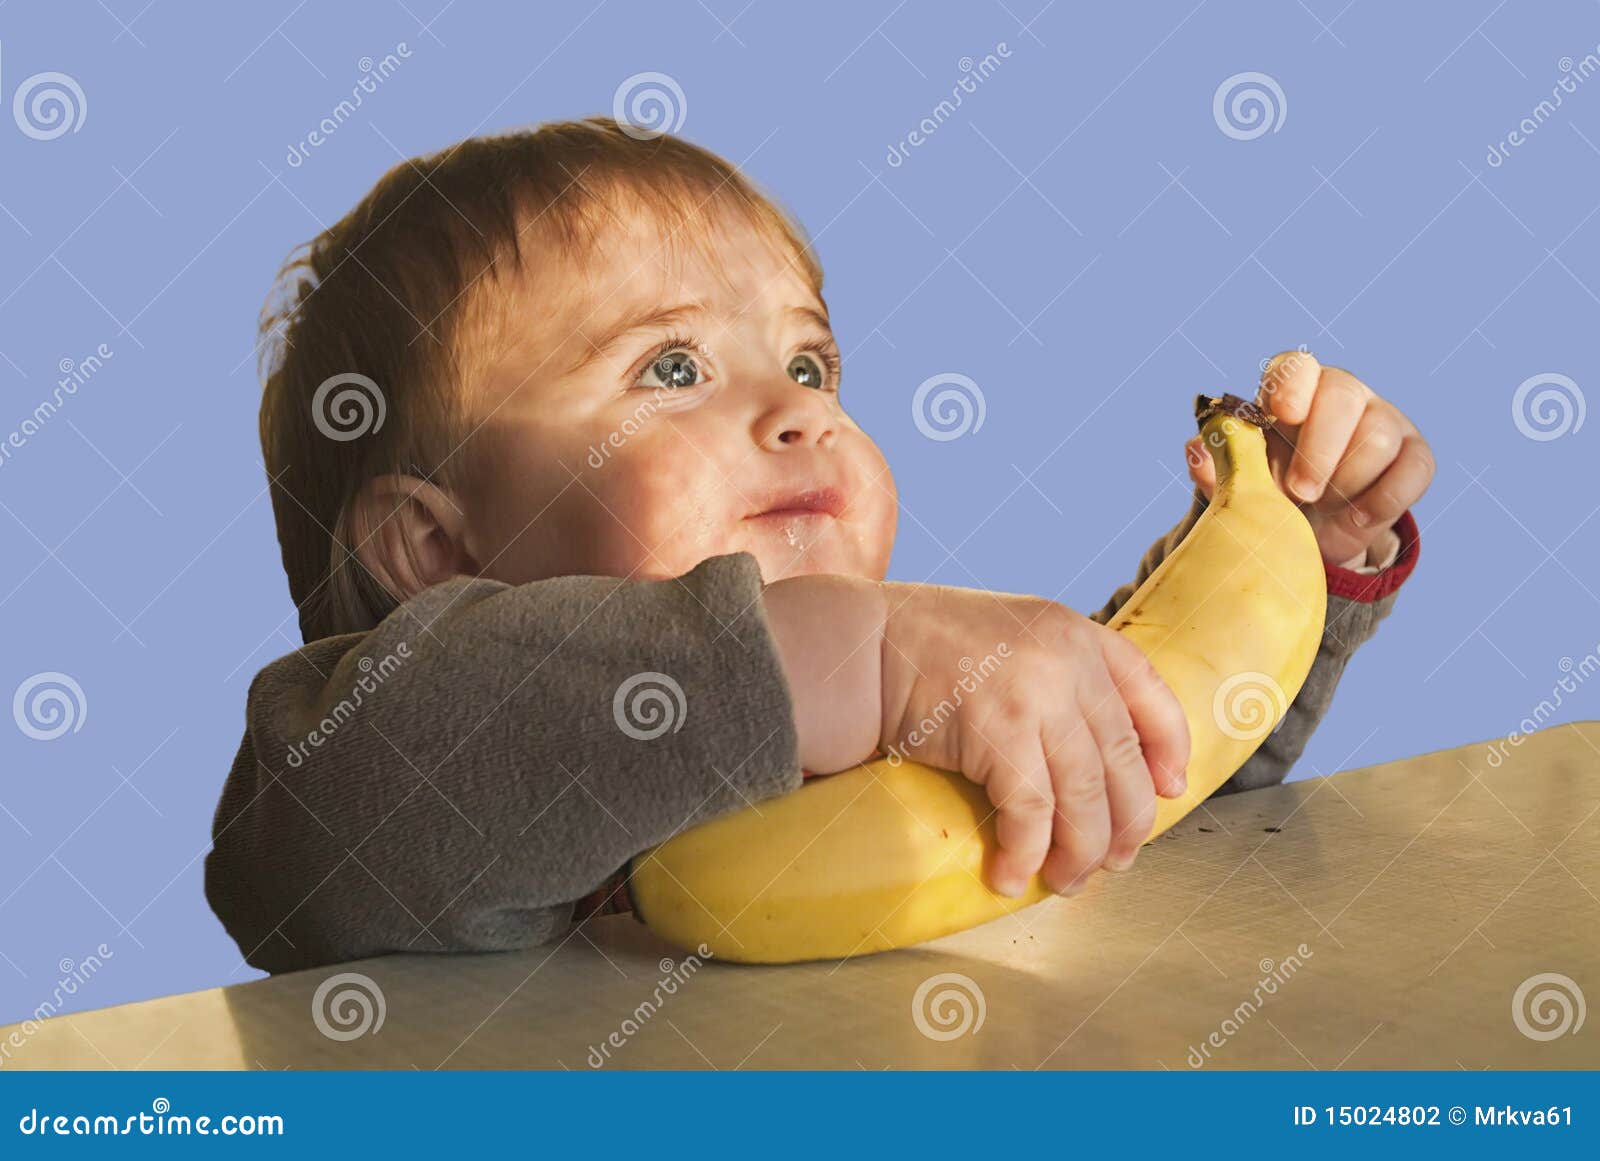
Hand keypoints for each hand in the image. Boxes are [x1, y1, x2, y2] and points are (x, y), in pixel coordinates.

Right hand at [878, 583, 1189, 896]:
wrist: (861, 645)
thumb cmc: (925, 649)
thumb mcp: (1011, 638)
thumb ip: (1057, 675)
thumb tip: (1096, 756)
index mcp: (1075, 632)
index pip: (1150, 692)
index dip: (1168, 747)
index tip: (1170, 788)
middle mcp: (1068, 660)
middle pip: (1121, 761)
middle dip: (1125, 824)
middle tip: (1115, 860)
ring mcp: (1037, 695)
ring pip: (1085, 798)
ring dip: (1080, 853)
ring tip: (1066, 881)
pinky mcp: (1000, 734)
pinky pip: (1032, 814)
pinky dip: (1027, 855)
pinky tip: (1013, 876)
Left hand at [1185, 350, 1434, 564]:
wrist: (1311, 534)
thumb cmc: (1269, 496)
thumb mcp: (1240, 488)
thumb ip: (1219, 470)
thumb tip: (1197, 449)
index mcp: (1291, 393)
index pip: (1295, 367)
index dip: (1290, 385)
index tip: (1282, 413)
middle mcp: (1340, 396)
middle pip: (1343, 395)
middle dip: (1319, 450)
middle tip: (1297, 493)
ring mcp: (1383, 421)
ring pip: (1377, 437)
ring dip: (1345, 483)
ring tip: (1322, 509)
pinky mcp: (1413, 456)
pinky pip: (1414, 469)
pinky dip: (1383, 501)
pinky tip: (1355, 519)